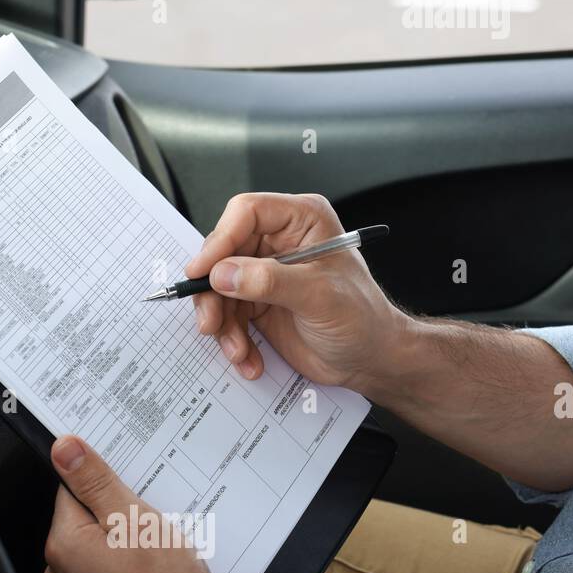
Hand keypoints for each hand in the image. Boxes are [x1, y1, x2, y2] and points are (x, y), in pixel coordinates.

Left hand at [44, 435, 295, 572]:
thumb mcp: (136, 520)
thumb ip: (95, 482)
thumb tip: (63, 448)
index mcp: (63, 545)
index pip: (72, 489)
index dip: (105, 481)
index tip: (131, 486)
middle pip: (87, 517)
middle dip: (121, 511)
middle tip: (153, 520)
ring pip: (104, 544)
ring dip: (131, 538)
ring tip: (160, 548)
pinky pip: (113, 570)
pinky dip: (134, 563)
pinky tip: (159, 570)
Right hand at [185, 191, 406, 395]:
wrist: (369, 359)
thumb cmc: (362, 319)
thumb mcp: (318, 296)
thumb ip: (270, 281)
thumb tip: (224, 273)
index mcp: (301, 221)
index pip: (246, 213)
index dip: (220, 240)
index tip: (203, 271)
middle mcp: (279, 242)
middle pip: (224, 253)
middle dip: (214, 293)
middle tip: (212, 323)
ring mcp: (265, 273)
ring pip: (220, 289)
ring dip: (223, 325)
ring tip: (238, 351)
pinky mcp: (258, 303)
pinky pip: (229, 316)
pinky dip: (233, 340)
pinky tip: (248, 358)